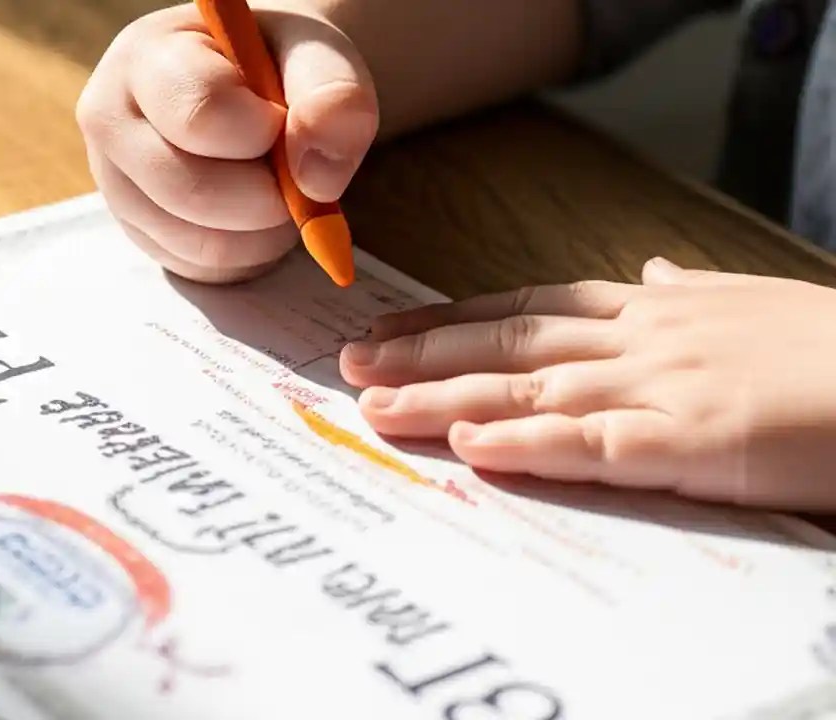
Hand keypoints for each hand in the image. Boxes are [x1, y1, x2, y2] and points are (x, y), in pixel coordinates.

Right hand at [76, 3, 378, 283]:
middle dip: (267, 197)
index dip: (264, 133)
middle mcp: (110, 123)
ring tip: (279, 187)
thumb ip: (332, 94)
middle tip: (296, 172)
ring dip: (263, 232)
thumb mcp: (315, 51)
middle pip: (190, 192)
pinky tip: (257, 213)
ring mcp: (117, 187)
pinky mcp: (139, 235)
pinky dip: (249, 255)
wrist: (250, 82)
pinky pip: (202, 271)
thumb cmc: (274, 61)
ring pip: (199, 245)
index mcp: (144, 58)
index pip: (201, 115)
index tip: (284, 121)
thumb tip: (319, 179)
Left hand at [339, 258, 835, 511]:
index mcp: (651, 310)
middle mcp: (640, 340)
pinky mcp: (691, 444)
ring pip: (529, 391)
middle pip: (508, 345)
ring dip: (445, 399)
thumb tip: (641, 275)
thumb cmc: (833, 349)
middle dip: (423, 355)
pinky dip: (527, 444)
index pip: (526, 310)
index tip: (391, 332)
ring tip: (376, 407)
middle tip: (350, 366)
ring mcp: (662, 387)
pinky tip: (471, 448)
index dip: (451, 321)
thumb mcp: (749, 305)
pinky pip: (593, 444)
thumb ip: (685, 293)